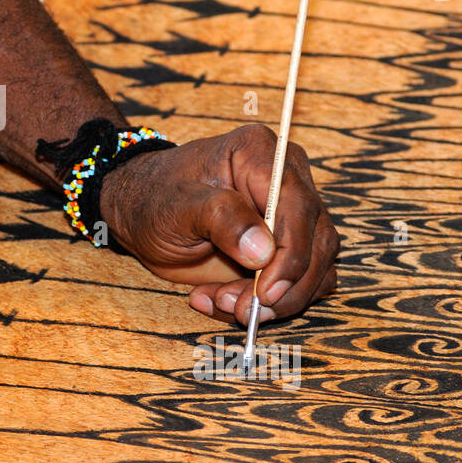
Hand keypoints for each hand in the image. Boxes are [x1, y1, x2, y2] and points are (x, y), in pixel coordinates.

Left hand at [100, 124, 339, 326]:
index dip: (289, 253)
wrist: (145, 213)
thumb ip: (221, 218)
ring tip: (220, 301)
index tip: (264, 290)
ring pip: (316, 269)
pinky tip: (221, 299)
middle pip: (316, 241)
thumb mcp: (177, 205)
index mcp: (261, 153)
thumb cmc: (156, 198)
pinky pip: (301, 285)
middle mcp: (288, 180)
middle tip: (239, 309)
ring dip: (275, 300)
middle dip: (281, 286)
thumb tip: (264, 250)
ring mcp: (294, 216)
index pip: (297, 205)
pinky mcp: (290, 248)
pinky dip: (270, 304)